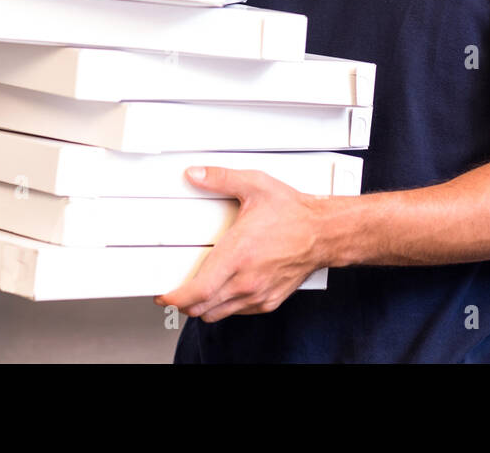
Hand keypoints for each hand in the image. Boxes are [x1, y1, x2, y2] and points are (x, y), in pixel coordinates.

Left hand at [154, 166, 325, 322]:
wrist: (324, 233)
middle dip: (184, 302)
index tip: (165, 294)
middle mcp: (246, 280)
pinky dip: (227, 305)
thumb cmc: (294, 213)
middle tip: (176, 290)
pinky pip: (239, 311)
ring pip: (219, 314)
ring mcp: (258, 294)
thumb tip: (197, 175)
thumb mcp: (255, 186)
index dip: (174, 298)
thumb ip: (221, 178)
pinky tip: (227, 287)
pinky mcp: (269, 300)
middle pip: (202, 309)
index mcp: (237, 256)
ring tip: (198, 290)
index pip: (196, 293)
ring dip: (204, 306)